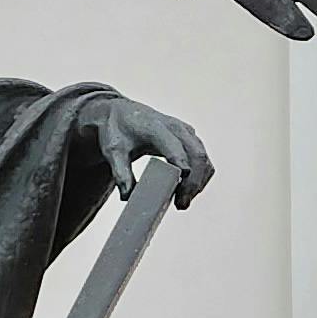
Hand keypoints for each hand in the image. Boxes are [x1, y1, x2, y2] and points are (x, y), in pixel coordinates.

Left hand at [84, 94, 212, 206]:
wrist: (123, 114)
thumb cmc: (118, 130)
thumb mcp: (113, 151)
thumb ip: (121, 173)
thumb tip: (128, 196)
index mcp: (155, 127)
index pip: (174, 147)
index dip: (181, 165)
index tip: (182, 186)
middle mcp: (176, 128)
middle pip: (196, 154)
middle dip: (193, 182)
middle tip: (181, 204)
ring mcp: (186, 133)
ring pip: (203, 158)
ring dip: (198, 182)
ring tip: (182, 201)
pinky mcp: (190, 139)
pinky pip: (203, 159)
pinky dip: (200, 176)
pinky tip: (186, 190)